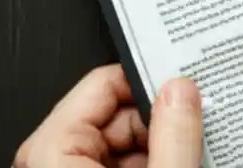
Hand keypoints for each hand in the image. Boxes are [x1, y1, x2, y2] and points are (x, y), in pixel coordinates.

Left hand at [14, 65, 202, 167]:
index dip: (150, 83)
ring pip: (123, 142)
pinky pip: (117, 164)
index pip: (104, 83)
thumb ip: (173, 136)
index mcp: (49, 150)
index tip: (184, 88)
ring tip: (186, 156)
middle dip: (159, 122)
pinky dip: (148, 162)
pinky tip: (173, 164)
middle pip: (118, 114)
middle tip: (194, 130)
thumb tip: (181, 93)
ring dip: (157, 146)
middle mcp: (48, 160)